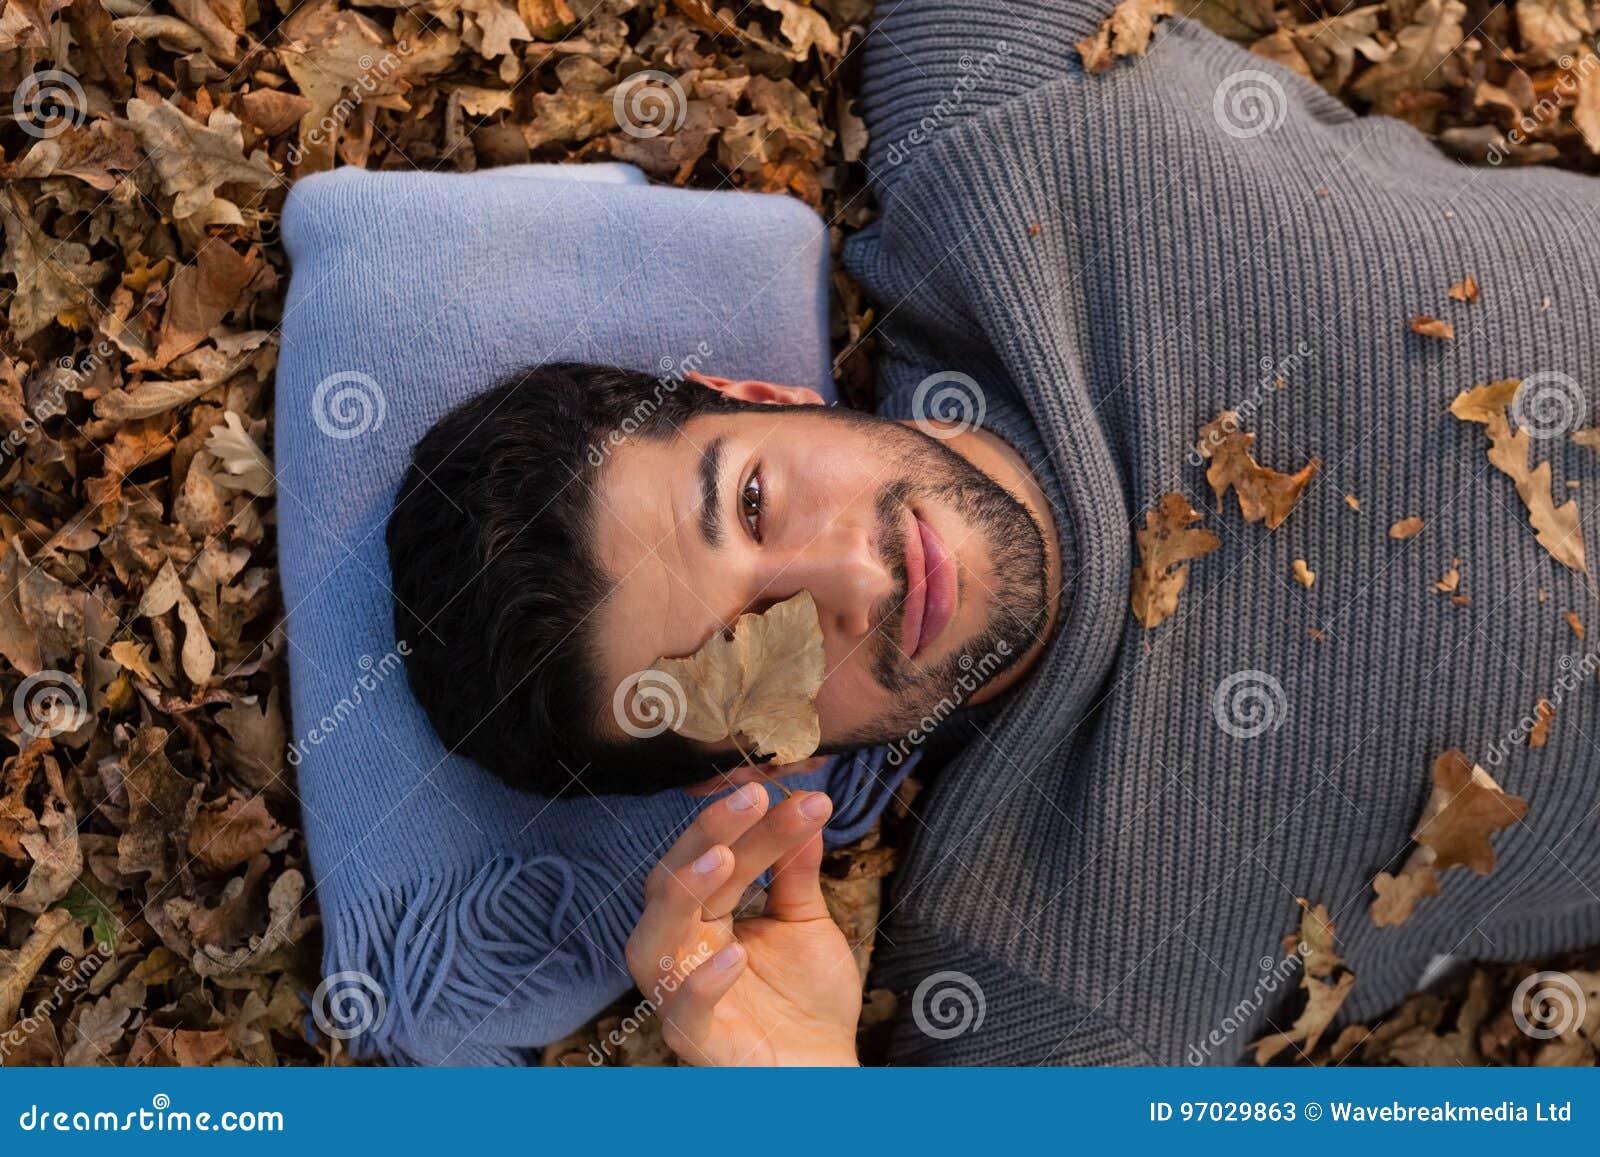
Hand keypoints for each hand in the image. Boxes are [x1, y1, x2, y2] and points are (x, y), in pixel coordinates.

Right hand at [624, 783, 860, 1065]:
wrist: (826, 1071)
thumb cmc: (806, 998)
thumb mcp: (806, 921)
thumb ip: (796, 870)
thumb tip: (806, 803)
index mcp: (703, 915)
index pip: (713, 856)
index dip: (739, 821)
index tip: (776, 785)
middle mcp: (682, 948)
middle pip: (674, 883)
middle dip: (709, 836)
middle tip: (754, 798)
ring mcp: (681, 994)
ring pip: (655, 940)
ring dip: (684, 895)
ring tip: (722, 859)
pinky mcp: (695, 1041)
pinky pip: (683, 1012)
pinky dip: (702, 984)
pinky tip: (735, 955)